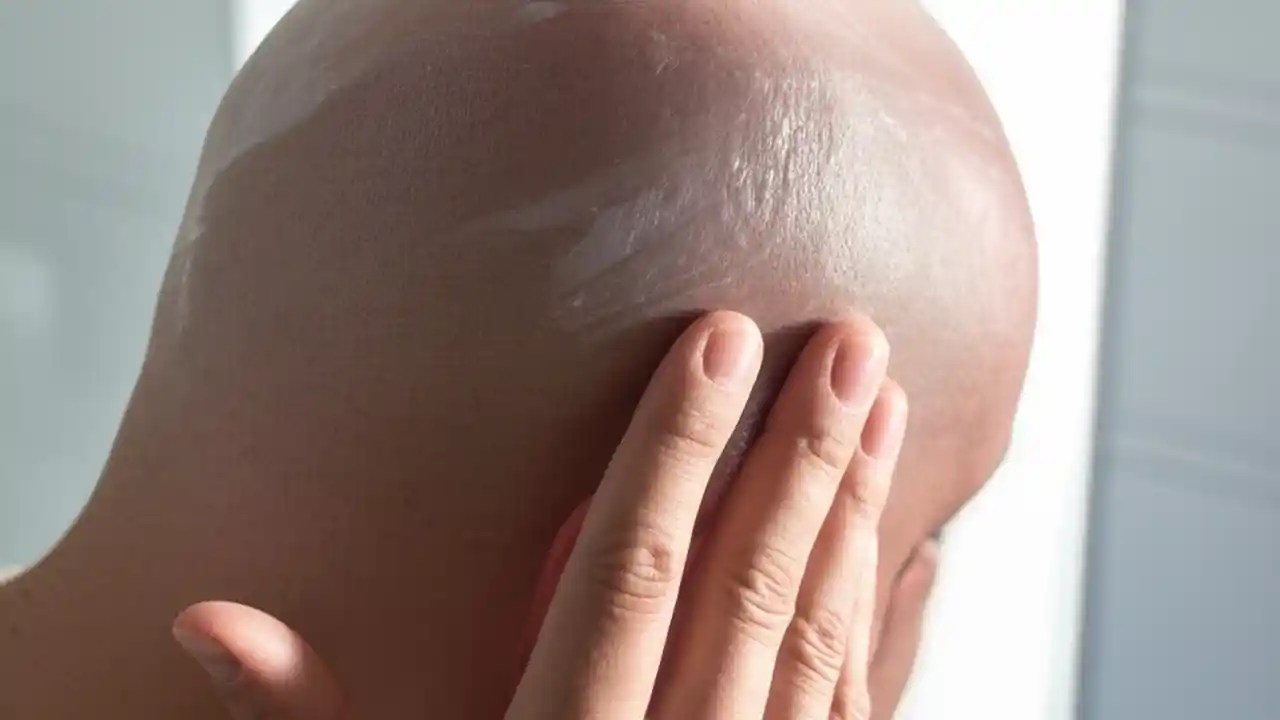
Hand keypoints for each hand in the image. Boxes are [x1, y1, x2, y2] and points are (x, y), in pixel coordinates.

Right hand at [174, 312, 920, 718]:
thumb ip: (316, 719)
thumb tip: (207, 622)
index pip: (630, 570)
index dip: (672, 451)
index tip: (716, 342)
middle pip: (746, 584)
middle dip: (799, 454)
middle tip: (848, 338)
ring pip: (815, 632)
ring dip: (853, 511)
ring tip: (883, 402)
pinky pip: (857, 705)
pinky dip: (882, 620)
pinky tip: (909, 550)